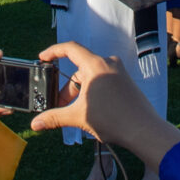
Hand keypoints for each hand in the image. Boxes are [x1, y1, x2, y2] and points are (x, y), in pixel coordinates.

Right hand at [30, 41, 179, 170]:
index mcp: (96, 65)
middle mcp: (108, 63)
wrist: (144, 130)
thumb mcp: (78, 117)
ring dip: (79, 92)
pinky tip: (90, 110)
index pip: (70, 49)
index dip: (53, 52)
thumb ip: (54, 118)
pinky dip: (92, 92)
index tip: (43, 58)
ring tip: (75, 112)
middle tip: (59, 105)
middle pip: (79, 70)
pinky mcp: (126, 81)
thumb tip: (35, 125)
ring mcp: (119, 72)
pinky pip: (103, 81)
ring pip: (91, 77)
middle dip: (67, 88)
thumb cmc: (113, 120)